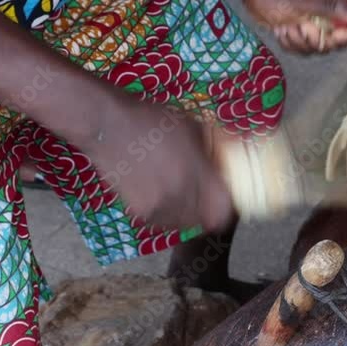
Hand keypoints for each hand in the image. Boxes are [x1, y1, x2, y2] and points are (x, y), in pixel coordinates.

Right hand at [85, 99, 235, 231]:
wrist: (107, 125)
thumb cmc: (152, 120)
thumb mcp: (192, 126)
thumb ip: (217, 144)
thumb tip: (239, 149)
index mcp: (196, 176)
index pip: (223, 213)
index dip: (228, 209)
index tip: (226, 199)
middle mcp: (179, 197)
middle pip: (205, 221)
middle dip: (208, 210)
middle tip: (205, 195)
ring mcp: (158, 208)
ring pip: (184, 223)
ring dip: (188, 213)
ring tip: (181, 191)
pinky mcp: (140, 212)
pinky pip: (163, 220)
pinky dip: (167, 210)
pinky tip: (162, 191)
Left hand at [244, 0, 346, 53]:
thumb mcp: (306, 1)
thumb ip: (334, 7)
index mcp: (338, 5)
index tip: (336, 35)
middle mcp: (331, 17)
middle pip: (339, 42)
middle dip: (317, 40)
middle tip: (302, 27)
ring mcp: (317, 27)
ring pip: (319, 48)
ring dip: (300, 42)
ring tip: (287, 26)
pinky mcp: (302, 36)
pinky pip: (303, 50)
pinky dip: (291, 43)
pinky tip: (282, 30)